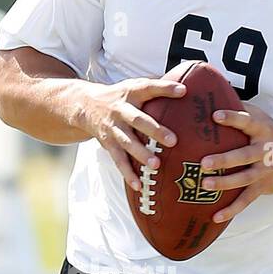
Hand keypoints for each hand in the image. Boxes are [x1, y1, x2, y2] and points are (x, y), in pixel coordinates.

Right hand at [83, 75, 184, 190]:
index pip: (148, 88)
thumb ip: (156, 88)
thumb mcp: (134, 86)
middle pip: (138, 120)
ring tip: (156, 165)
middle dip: (155, 131)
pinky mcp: (108, 144)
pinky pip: (119, 160)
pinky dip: (128, 174)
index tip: (183, 91)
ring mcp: (113, 128)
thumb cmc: (120, 96)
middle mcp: (121, 110)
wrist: (86, 105)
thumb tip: (186, 88)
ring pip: (128, 143)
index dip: (165, 88)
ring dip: (141, 154)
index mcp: (131, 93)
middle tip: (172, 140)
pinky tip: (138, 186)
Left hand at [200, 105, 272, 222]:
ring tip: (205, 185)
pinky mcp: (262, 188)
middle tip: (204, 162)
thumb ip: (242, 109)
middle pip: (242, 156)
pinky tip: (215, 216)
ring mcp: (263, 172)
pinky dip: (231, 210)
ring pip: (242, 179)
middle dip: (224, 160)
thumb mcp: (263, 119)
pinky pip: (245, 201)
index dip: (232, 118)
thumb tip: (215, 92)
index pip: (246, 122)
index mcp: (262, 130)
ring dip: (223, 184)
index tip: (215, 115)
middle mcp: (263, 151)